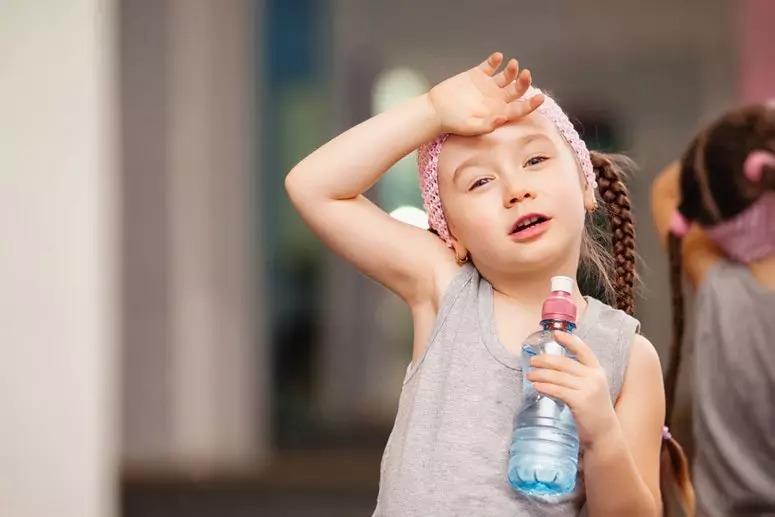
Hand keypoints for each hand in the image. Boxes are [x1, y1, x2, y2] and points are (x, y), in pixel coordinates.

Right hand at [427, 52, 543, 135]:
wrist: (435, 110)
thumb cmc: (453, 123)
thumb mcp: (470, 127)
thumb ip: (488, 124)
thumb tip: (503, 117)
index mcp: (499, 112)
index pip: (520, 109)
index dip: (531, 104)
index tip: (540, 98)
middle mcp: (497, 99)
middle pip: (517, 90)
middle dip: (524, 82)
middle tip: (526, 74)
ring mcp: (488, 85)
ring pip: (507, 76)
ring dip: (512, 70)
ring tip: (513, 64)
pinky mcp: (477, 74)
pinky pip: (490, 65)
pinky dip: (495, 60)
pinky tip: (498, 57)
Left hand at [526, 331, 618, 448]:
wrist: (605, 434)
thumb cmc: (593, 411)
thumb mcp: (591, 388)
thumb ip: (578, 377)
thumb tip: (552, 367)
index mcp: (596, 371)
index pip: (583, 350)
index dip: (569, 340)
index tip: (555, 334)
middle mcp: (594, 377)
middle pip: (565, 363)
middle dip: (545, 360)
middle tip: (532, 361)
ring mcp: (588, 389)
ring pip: (559, 376)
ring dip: (541, 374)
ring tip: (529, 375)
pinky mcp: (581, 401)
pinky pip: (558, 390)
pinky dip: (545, 387)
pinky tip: (536, 386)